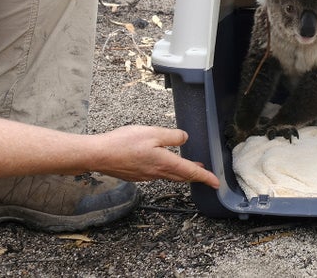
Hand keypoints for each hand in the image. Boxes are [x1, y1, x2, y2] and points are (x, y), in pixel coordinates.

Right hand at [91, 126, 220, 186]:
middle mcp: (157, 173)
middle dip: (196, 176)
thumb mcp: (152, 133)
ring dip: (182, 174)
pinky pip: (158, 175)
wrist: (99, 155)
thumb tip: (185, 139)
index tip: (216, 183)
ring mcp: (146, 176)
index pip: (191, 172)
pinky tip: (165, 165)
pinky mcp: (137, 175)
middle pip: (182, 177)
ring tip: (190, 168)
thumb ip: (172, 136)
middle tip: (206, 175)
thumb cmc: (123, 143)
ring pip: (170, 176)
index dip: (205, 177)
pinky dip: (168, 172)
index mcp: (164, 163)